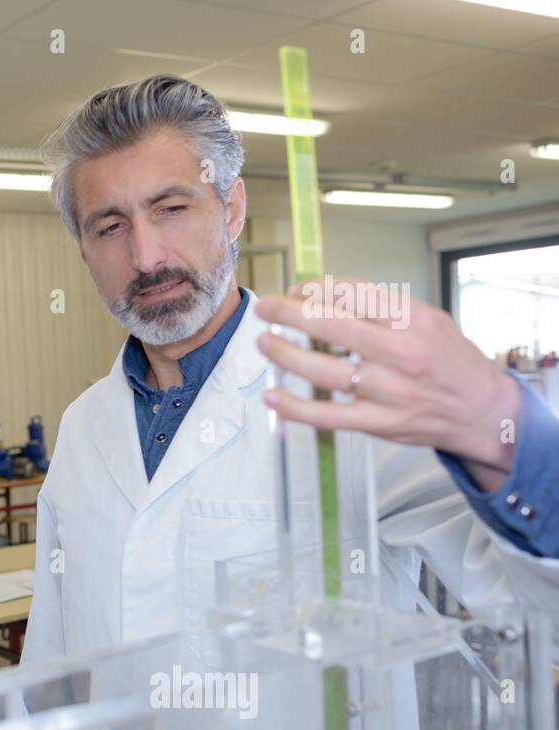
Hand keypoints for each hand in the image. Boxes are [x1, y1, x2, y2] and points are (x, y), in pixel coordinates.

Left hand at [254, 277, 522, 492]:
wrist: (482, 410)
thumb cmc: (448, 361)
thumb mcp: (428, 321)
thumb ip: (382, 310)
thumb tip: (325, 296)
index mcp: (413, 321)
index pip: (353, 294)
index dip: (316, 288)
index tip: (297, 289)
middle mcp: (400, 354)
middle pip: (332, 327)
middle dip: (289, 313)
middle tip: (265, 307)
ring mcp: (388, 391)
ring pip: (324, 371)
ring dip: (285, 354)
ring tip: (264, 342)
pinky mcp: (378, 423)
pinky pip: (328, 416)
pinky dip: (295, 407)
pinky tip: (273, 396)